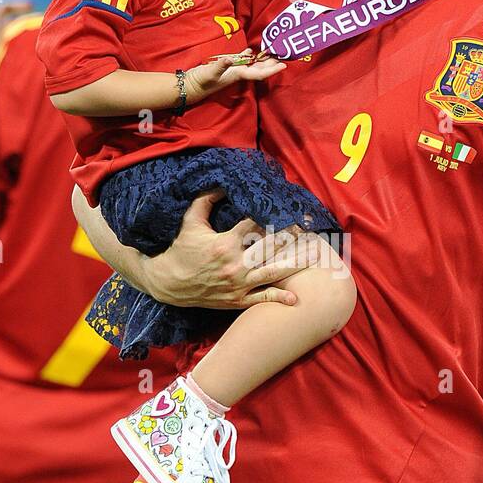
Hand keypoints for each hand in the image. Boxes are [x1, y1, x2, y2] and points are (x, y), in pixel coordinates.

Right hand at [134, 191, 321, 308]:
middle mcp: (235, 264)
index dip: (272, 215)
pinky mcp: (237, 299)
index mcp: (225, 243)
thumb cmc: (180, 249)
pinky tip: (296, 299)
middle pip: (270, 247)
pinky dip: (278, 299)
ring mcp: (238, 284)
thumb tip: (222, 183)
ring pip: (273, 272)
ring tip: (315, 256)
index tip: (288, 209)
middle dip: (290, 236)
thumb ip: (206, 200)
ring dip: (296, 263)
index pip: (255, 225)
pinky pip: (261, 299)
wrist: (168, 283)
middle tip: (308, 228)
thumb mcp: (189, 221)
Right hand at [184, 48, 284, 102]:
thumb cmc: (200, 81)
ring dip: (263, 60)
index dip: (272, 70)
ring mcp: (233, 70)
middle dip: (272, 63)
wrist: (190, 85)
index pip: (259, 73)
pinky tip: (251, 51)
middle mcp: (238, 73)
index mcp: (238, 75)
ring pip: (252, 65)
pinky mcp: (227, 67)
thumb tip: (230, 58)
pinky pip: (241, 61)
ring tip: (272, 52)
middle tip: (283, 55)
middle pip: (260, 69)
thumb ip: (221, 65)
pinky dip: (247, 56)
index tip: (283, 65)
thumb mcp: (210, 72)